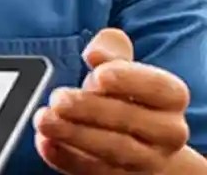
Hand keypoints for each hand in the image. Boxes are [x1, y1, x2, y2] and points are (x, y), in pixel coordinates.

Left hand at [34, 28, 191, 173]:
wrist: (139, 141)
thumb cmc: (123, 94)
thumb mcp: (119, 66)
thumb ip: (110, 51)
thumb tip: (96, 54)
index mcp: (170, 98)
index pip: (158, 88)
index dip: (128, 80)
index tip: (98, 74)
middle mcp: (165, 132)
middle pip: (130, 120)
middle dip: (90, 108)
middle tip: (57, 98)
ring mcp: (146, 160)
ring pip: (113, 150)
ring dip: (74, 134)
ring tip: (43, 119)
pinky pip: (94, 171)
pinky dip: (66, 157)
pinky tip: (44, 142)